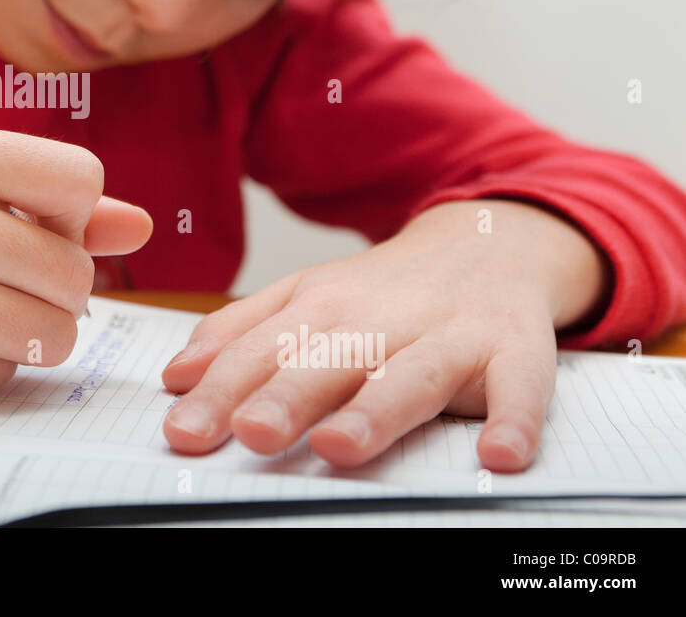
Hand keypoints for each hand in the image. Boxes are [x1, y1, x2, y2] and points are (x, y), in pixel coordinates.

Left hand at [161, 198, 609, 471]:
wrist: (489, 243)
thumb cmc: (384, 292)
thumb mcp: (305, 297)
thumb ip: (241, 335)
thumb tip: (177, 377)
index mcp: (322, 308)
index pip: (261, 354)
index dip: (220, 392)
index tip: (184, 431)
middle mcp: (381, 320)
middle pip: (328, 362)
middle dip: (286, 397)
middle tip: (249, 434)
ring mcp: (450, 335)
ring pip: (410, 374)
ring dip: (376, 411)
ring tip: (338, 447)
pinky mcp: (517, 352)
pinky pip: (521, 388)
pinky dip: (515, 419)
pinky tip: (500, 455)